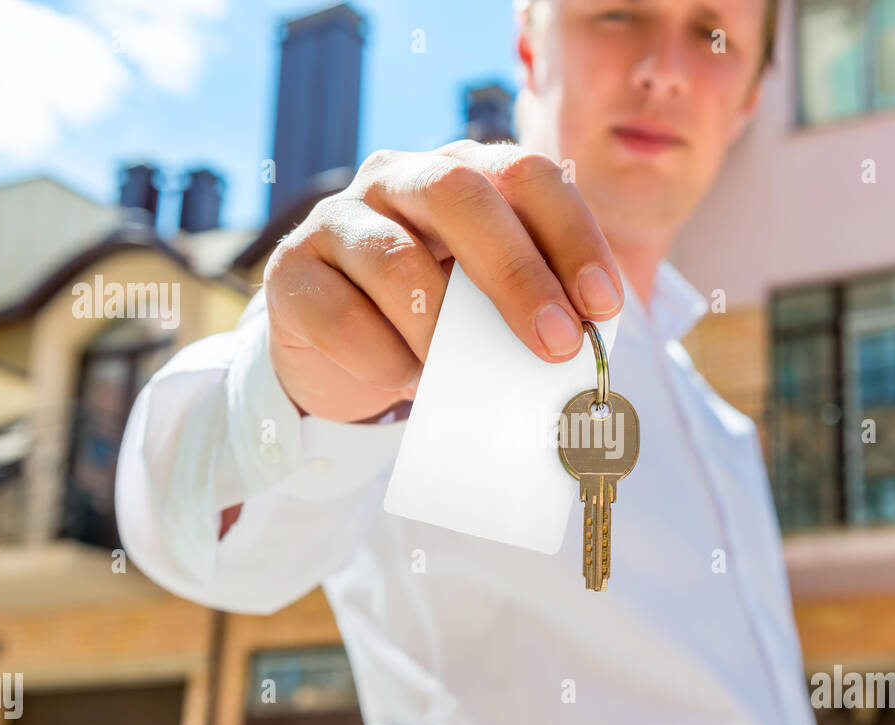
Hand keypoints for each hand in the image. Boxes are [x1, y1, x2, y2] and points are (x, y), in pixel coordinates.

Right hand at [261, 139, 625, 422]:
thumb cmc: (430, 319)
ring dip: (443, 328)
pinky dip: (385, 360)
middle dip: (517, 273)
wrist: (335, 350)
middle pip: (459, 195)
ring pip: (395, 259)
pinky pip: (341, 316)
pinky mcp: (291, 271)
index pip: (526, 175)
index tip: (602, 304)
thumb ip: (526, 309)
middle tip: (555, 343)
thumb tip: (579, 354)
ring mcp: (338, 219)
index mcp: (462, 173)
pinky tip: (408, 381)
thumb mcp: (485, 306)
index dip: (571, 234)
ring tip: (468, 376)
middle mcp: (398, 178)